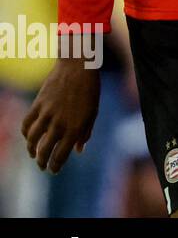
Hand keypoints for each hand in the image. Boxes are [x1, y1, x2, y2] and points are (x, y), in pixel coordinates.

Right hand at [22, 58, 100, 172]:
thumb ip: (85, 133)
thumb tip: (78, 151)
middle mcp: (59, 123)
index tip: (54, 170)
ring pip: (32, 140)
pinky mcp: (37, 105)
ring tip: (34, 155)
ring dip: (31, 150)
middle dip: (42, 162)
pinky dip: (25, 134)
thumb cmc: (89, 90)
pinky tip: (29, 138)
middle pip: (44, 150)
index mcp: (75, 127)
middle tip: (42, 166)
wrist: (77, 67)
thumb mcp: (93, 112)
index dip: (56, 166)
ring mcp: (47, 114)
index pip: (61, 155)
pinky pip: (26, 124)